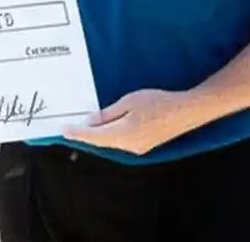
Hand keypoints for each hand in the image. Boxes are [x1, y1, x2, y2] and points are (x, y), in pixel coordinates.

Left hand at [62, 89, 203, 155]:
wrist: (186, 111)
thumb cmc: (157, 102)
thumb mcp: (129, 102)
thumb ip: (108, 114)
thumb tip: (91, 122)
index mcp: (123, 134)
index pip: (94, 136)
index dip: (77, 133)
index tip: (63, 131)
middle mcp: (129, 145)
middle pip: (100, 141)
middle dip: (84, 135)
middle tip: (68, 130)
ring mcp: (138, 148)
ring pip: (110, 142)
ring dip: (96, 136)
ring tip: (81, 129)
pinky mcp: (144, 145)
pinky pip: (120, 141)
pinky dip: (108, 136)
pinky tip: (102, 130)